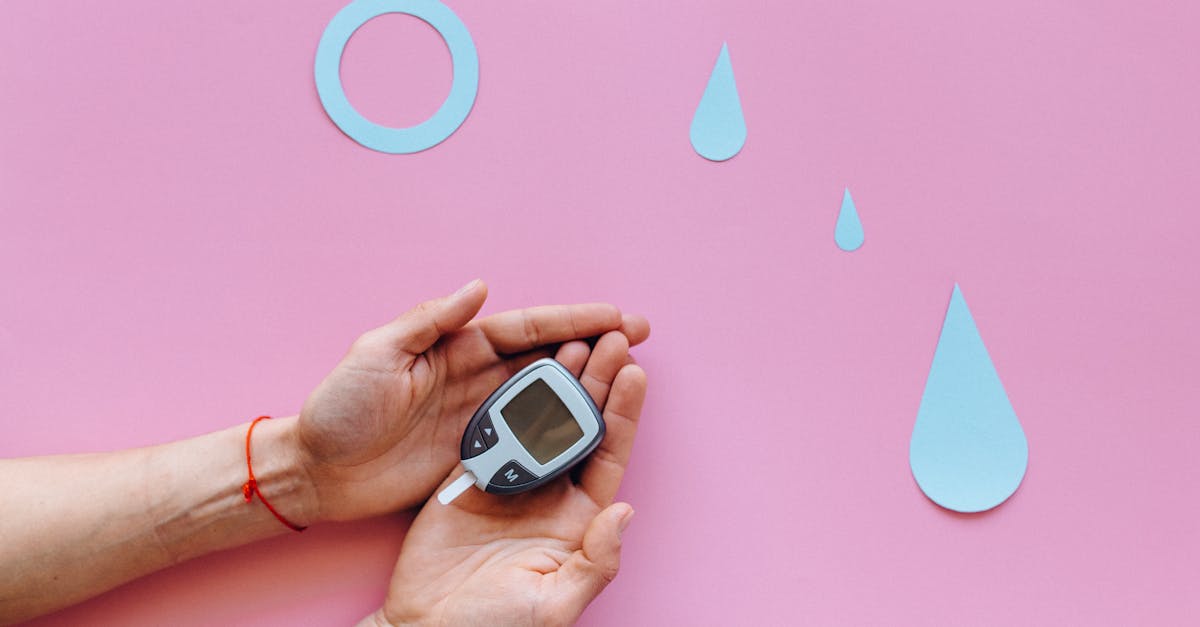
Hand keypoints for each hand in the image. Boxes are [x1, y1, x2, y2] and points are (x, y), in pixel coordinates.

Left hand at [296, 280, 649, 521]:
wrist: (318, 472)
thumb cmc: (339, 409)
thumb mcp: (376, 352)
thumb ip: (429, 320)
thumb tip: (479, 287)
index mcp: (456, 346)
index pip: (526, 328)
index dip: (572, 319)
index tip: (614, 314)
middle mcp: (475, 377)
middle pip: (548, 356)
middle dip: (595, 342)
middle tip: (639, 336)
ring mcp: (479, 416)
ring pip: (546, 394)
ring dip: (587, 382)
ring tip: (630, 374)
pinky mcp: (477, 453)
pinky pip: (529, 437)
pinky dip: (561, 429)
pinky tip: (590, 425)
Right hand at [367, 330, 647, 626]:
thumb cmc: (495, 626)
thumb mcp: (553, 603)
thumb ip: (595, 561)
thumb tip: (625, 513)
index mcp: (577, 519)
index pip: (608, 454)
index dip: (623, 413)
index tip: (635, 372)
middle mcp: (549, 493)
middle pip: (580, 425)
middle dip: (597, 381)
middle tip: (610, 337)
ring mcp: (511, 481)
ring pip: (541, 419)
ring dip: (556, 380)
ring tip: (571, 340)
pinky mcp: (472, 475)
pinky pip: (496, 428)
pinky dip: (508, 397)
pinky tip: (521, 366)